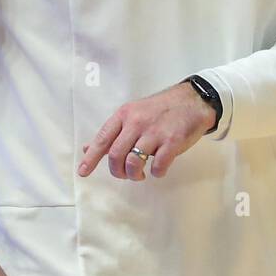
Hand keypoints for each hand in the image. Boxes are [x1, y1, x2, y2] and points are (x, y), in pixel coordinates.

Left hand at [77, 82, 215, 180]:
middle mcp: (137, 123)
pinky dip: (156, 172)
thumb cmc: (161, 109)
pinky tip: (158, 169)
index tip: (83, 172)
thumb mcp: (133, 113)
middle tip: (124, 175)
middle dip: (117, 171)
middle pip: (116, 155)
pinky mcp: (172, 141)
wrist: (193, 100)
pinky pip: (158, 165)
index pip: (103, 139)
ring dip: (134, 175)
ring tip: (140, 174)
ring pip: (134, 163)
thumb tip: (88, 148)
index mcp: (124, 115)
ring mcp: (155, 132)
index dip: (91, 158)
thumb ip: (112, 132)